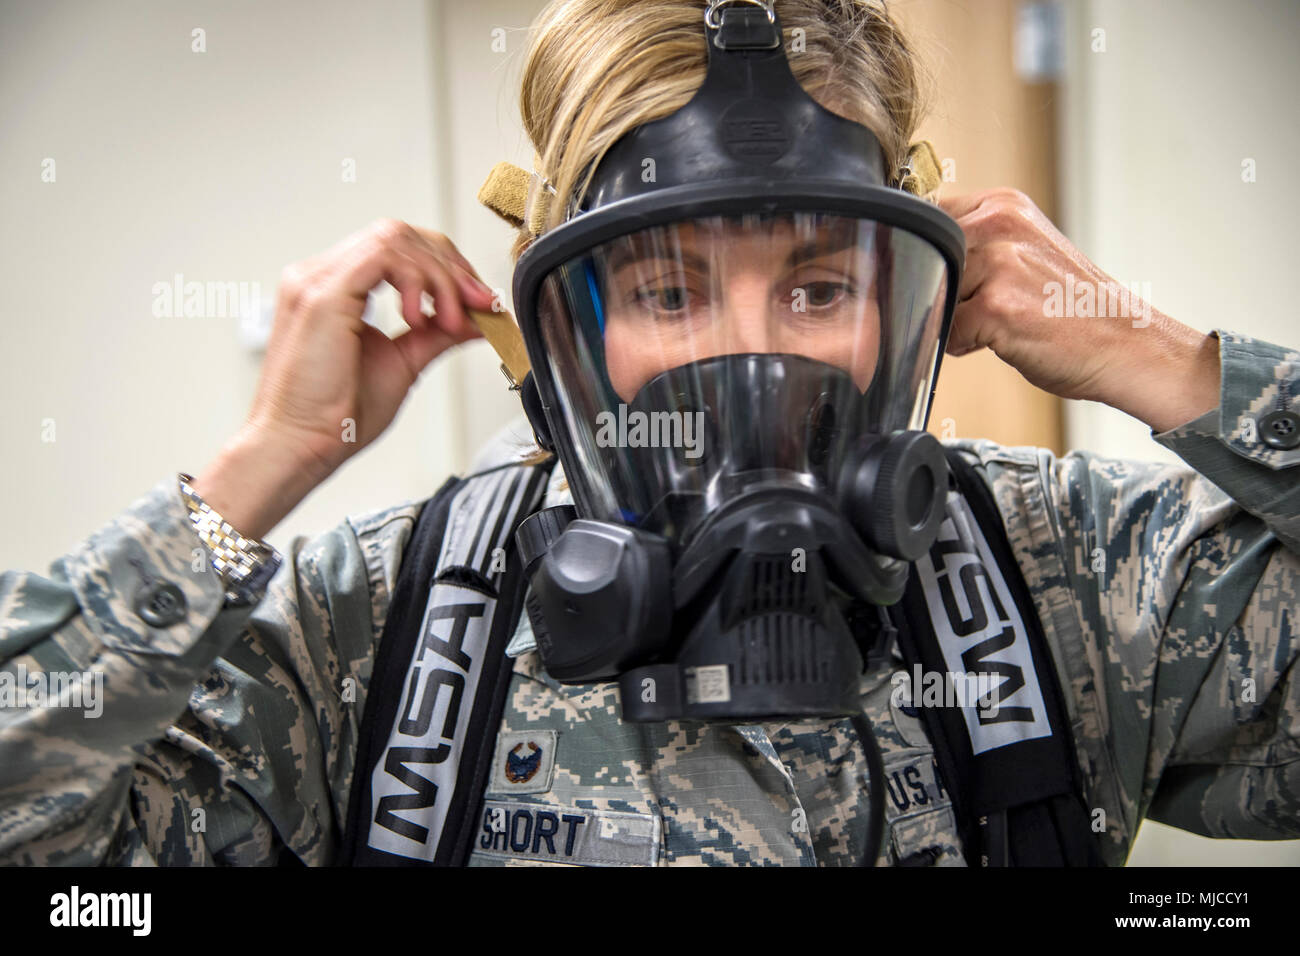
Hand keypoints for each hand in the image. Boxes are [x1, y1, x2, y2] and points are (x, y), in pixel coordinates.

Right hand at [193, 219, 494, 538]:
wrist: (299, 447)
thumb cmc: (334, 417)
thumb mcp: (403, 363)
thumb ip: (437, 334)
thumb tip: (477, 318)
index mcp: (334, 288)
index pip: (397, 248)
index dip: (444, 267)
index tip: (477, 300)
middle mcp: (319, 276)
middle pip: (399, 234)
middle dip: (449, 266)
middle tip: (478, 303)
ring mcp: (315, 280)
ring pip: (394, 239)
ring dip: (438, 276)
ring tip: (451, 319)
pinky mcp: (321, 295)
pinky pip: (382, 256)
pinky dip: (416, 280)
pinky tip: (422, 316)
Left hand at [938, 188, 1219, 432]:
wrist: (1126, 343)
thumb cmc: (1074, 306)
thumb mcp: (1026, 251)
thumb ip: (977, 244)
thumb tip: (915, 257)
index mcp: (1004, 205)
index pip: (928, 222)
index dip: (932, 258)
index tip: (954, 278)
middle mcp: (1000, 225)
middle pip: (926, 263)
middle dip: (943, 293)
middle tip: (987, 308)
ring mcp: (999, 263)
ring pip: (934, 297)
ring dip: (956, 320)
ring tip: (1000, 322)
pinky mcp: (997, 305)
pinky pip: (948, 332)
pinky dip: (966, 345)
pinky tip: (1005, 339)